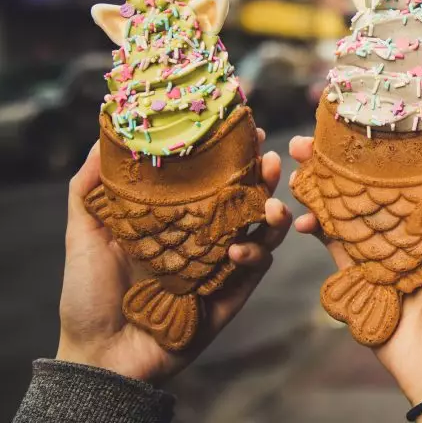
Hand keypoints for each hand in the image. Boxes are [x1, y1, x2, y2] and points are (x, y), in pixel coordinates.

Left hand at [55, 129, 291, 385]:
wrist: (101, 354)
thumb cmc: (88, 295)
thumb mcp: (84, 235)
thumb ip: (88, 190)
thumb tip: (100, 141)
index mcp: (175, 220)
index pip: (211, 180)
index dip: (230, 157)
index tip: (241, 130)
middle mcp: (203, 239)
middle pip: (246, 200)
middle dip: (264, 178)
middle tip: (271, 158)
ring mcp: (221, 266)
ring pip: (263, 232)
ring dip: (274, 215)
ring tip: (272, 205)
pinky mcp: (233, 294)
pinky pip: (257, 268)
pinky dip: (254, 255)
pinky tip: (237, 249)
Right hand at [289, 135, 421, 421]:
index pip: (413, 160)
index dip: (388, 135)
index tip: (362, 110)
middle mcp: (409, 218)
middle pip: (369, 175)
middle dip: (338, 152)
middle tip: (310, 134)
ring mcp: (380, 242)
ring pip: (344, 200)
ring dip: (316, 180)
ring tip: (295, 161)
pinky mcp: (358, 267)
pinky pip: (330, 238)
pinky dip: (311, 222)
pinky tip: (298, 213)